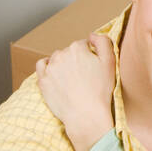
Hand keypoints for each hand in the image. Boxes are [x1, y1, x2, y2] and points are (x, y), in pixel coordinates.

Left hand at [36, 34, 115, 150]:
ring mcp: (50, 68)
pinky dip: (47, 66)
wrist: (86, 114)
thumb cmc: (100, 90)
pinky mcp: (42, 81)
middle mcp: (61, 54)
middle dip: (75, 59)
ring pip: (56, 58)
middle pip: (69, 51)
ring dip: (62, 63)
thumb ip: (103, 41)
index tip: (93, 66)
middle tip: (83, 75)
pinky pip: (41, 66)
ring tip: (71, 77)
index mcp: (77, 48)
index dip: (89, 55)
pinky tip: (55, 73)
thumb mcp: (110, 62)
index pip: (83, 44)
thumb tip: (91, 35)